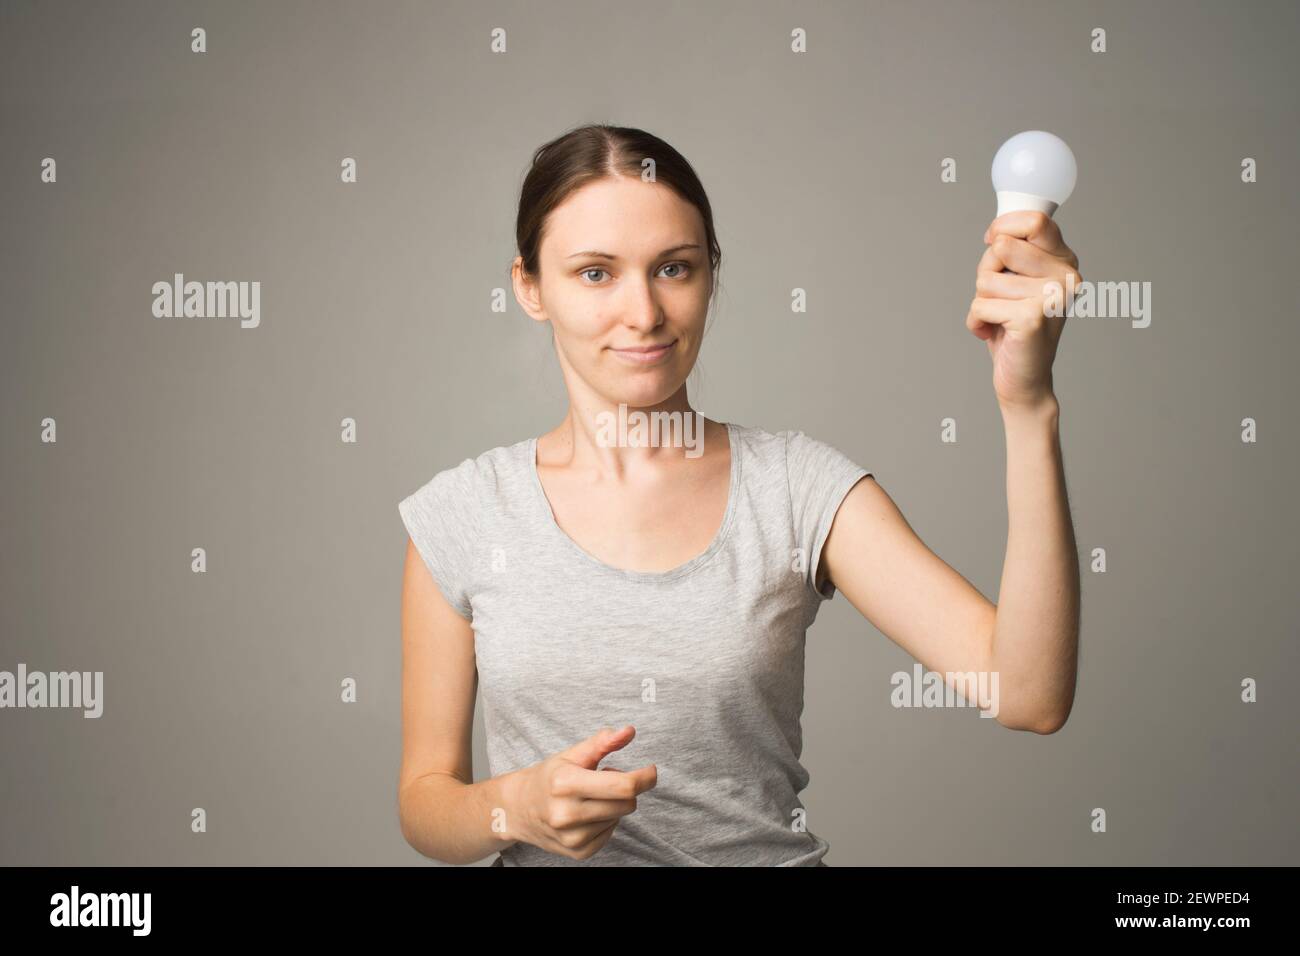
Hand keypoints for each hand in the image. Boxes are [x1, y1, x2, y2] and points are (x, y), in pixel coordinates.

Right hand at [503, 725, 657, 859]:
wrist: (518, 809)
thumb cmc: (548, 777)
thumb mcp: (572, 754)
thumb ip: (602, 742)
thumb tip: (629, 731)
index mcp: (566, 784)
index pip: (623, 786)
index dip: (644, 777)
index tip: (651, 770)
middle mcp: (567, 814)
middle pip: (627, 804)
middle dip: (626, 789)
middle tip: (607, 778)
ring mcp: (571, 837)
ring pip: (620, 818)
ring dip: (613, 805)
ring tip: (590, 796)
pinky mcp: (577, 852)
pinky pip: (611, 834)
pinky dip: (605, 822)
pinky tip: (587, 814)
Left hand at [966, 211, 1081, 410]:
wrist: (1025, 378)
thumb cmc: (1015, 327)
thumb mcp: (1016, 282)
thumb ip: (1012, 254)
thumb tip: (995, 234)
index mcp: (1064, 261)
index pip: (1034, 220)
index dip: (1003, 227)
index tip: (992, 241)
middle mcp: (1065, 276)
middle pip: (1001, 247)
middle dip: (986, 271)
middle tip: (998, 296)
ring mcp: (1052, 297)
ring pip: (985, 280)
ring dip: (981, 302)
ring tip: (999, 318)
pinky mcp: (1032, 318)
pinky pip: (980, 306)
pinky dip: (976, 322)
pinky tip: (993, 333)